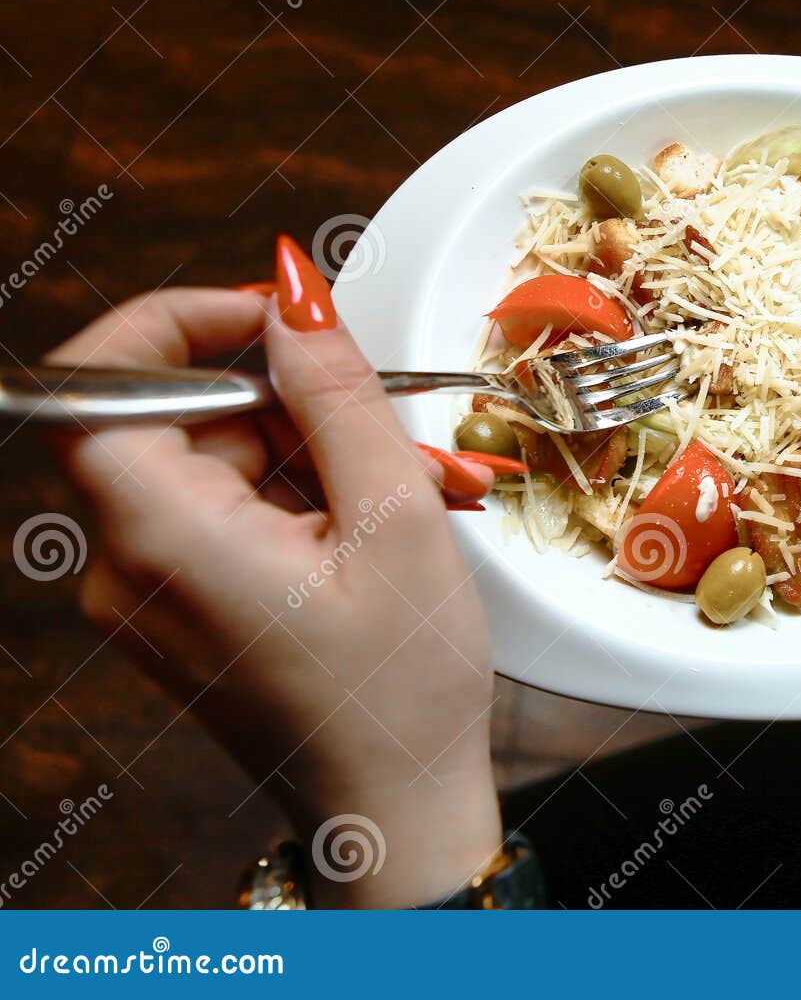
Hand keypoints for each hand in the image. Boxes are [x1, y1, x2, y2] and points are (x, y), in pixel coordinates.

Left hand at [47, 238, 504, 906]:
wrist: (392, 810)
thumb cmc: (400, 691)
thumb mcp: (397, 517)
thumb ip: (337, 393)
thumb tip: (293, 292)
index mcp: (164, 538)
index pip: (100, 380)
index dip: (178, 324)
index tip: (267, 315)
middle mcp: (127, 565)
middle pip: (172, 415)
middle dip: (280, 399)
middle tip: (379, 426)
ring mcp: (146, 591)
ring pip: (204, 459)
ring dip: (302, 452)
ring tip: (396, 496)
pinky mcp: (177, 608)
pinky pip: (216, 509)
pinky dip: (291, 496)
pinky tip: (365, 527)